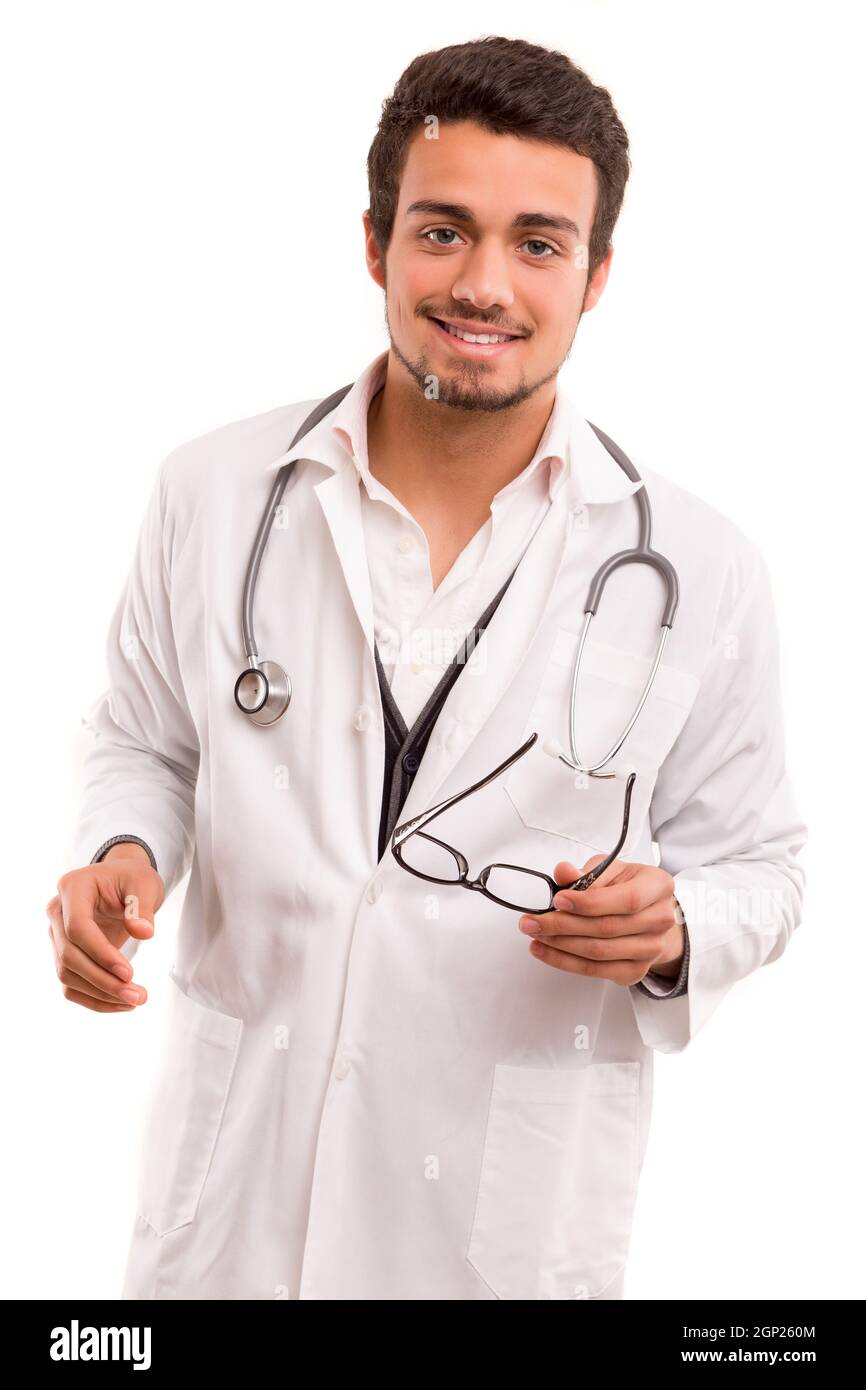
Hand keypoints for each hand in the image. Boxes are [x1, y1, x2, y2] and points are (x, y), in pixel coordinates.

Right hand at [46, 846, 163, 1012]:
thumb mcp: (145, 883)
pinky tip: (121, 1003)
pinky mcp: (65, 953)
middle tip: (138, 996)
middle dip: (103, 981)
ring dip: (100, 994)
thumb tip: (143, 932)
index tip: (129, 973)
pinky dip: (94, 999)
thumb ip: (143, 906)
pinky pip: (71, 983)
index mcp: (73, 888)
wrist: (123, 881)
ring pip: (67, 974)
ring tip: (136, 1000)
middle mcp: (57, 912)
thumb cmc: (132, 878)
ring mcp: (57, 934)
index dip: (101, 953)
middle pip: (69, 955)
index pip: (77, 928)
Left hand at [517, 855, 684, 986]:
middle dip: (562, 924)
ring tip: (536, 933)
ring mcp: (651, 949)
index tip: (558, 900)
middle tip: (533, 920)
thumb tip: (564, 872)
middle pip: (607, 928)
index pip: (626, 899)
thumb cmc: (627, 887)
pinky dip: (564, 961)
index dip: (589, 902)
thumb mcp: (610, 869)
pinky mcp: (635, 971)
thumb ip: (587, 871)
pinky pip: (595, 971)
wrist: (649, 915)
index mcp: (658, 886)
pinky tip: (546, 950)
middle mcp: (660, 919)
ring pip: (598, 953)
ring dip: (559, 944)